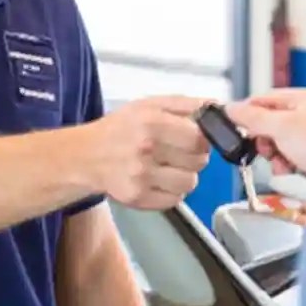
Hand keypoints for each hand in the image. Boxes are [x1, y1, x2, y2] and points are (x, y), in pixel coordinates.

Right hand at [85, 95, 211, 209]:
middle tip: (178, 151)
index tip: (194, 138)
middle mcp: (146, 150)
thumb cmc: (120, 128)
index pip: (200, 138)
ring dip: (185, 175)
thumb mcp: (150, 105)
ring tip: (168, 167)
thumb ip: (186, 104)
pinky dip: (171, 191)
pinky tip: (158, 180)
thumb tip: (220, 108)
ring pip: (190, 183)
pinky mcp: (137, 198)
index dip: (202, 139)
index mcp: (151, 123)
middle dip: (194, 156)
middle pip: (199, 162)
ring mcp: (141, 177)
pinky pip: (175, 200)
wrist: (86, 156)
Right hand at [225, 89, 305, 176]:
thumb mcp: (281, 126)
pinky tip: (290, 169)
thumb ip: (254, 117)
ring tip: (282, 162)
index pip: (267, 99)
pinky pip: (292, 157)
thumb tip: (231, 108)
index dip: (249, 111)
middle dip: (265, 139)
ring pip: (281, 142)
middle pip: (272, 123)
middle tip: (265, 148)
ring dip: (275, 155)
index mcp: (305, 99)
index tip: (235, 123)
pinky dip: (287, 165)